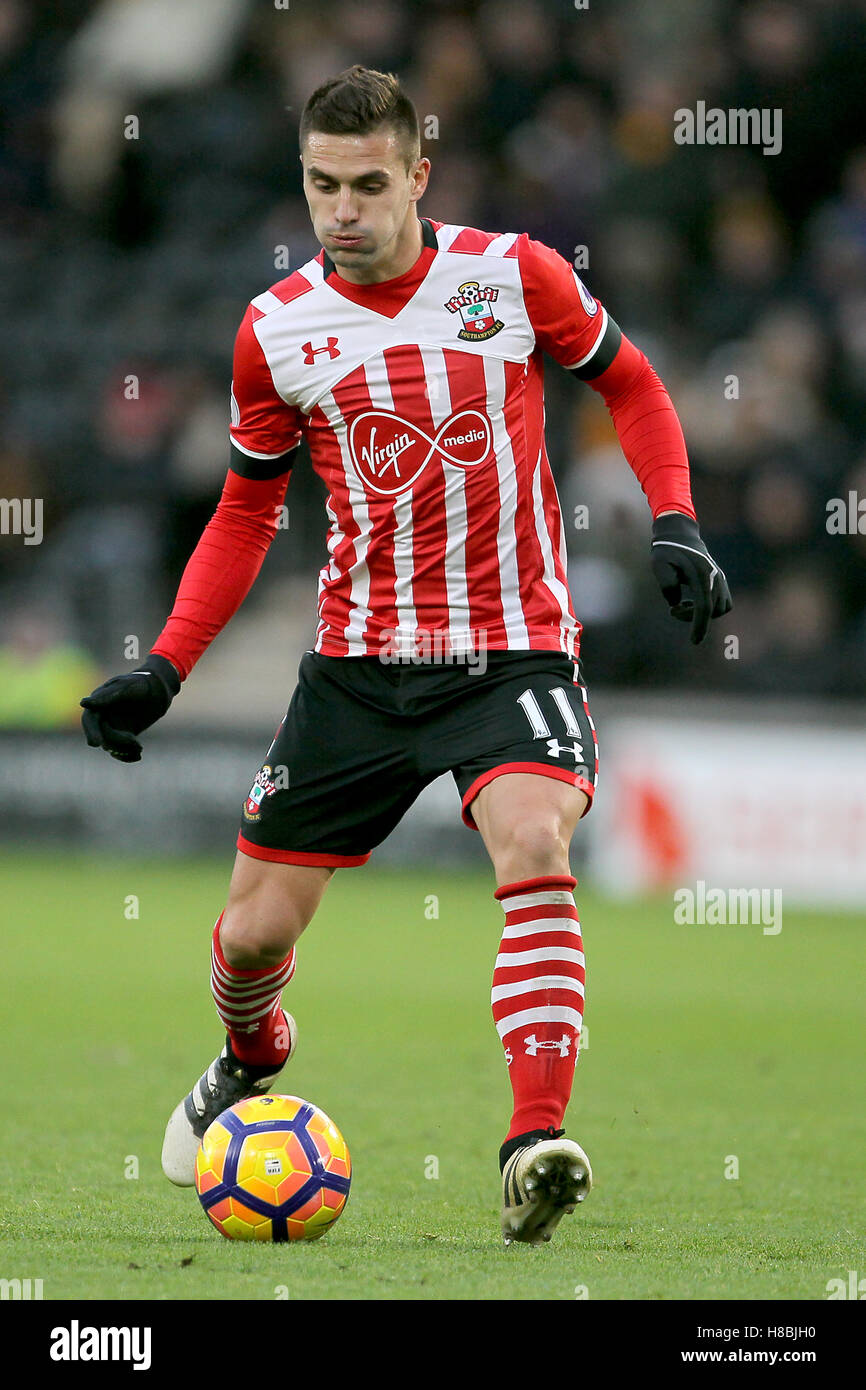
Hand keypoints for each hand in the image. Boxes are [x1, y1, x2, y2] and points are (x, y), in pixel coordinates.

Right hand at [80, 654, 180, 761]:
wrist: (158, 689)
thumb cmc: (140, 683)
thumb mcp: (125, 688)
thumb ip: (106, 697)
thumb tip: (83, 703)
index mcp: (98, 704)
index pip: (89, 720)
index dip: (91, 732)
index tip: (96, 743)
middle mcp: (103, 717)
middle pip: (101, 735)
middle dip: (112, 742)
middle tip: (130, 743)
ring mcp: (113, 728)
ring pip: (111, 745)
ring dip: (123, 749)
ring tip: (138, 747)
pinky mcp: (125, 736)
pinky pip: (121, 750)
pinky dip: (127, 756)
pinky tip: (137, 755)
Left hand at [651, 512, 731, 644]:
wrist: (681, 536)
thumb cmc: (667, 552)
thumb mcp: (659, 564)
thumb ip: (667, 583)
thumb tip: (676, 602)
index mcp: (700, 575)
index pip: (704, 607)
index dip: (700, 626)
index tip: (694, 642)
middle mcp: (715, 578)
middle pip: (711, 611)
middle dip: (693, 618)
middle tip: (673, 610)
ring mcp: (720, 579)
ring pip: (720, 609)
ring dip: (702, 614)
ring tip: (682, 605)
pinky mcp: (721, 582)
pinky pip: (723, 603)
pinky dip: (710, 608)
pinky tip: (692, 602)